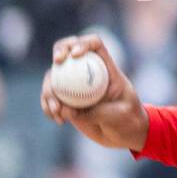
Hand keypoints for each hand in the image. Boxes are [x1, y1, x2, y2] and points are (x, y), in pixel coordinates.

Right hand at [41, 33, 149, 151]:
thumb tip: (68, 109)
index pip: (94, 44)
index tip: (75, 55)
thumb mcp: (120, 114)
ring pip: (53, 76)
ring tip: (57, 111)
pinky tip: (56, 118)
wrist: (123, 133)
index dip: (83, 43)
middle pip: (68, 50)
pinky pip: (49, 97)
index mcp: (106, 67)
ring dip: (49, 89)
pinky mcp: (65, 98)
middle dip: (59, 51)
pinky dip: (48, 106)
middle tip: (57, 62)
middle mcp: (88, 71)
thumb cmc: (128, 119)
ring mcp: (74, 83)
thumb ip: (96, 111)